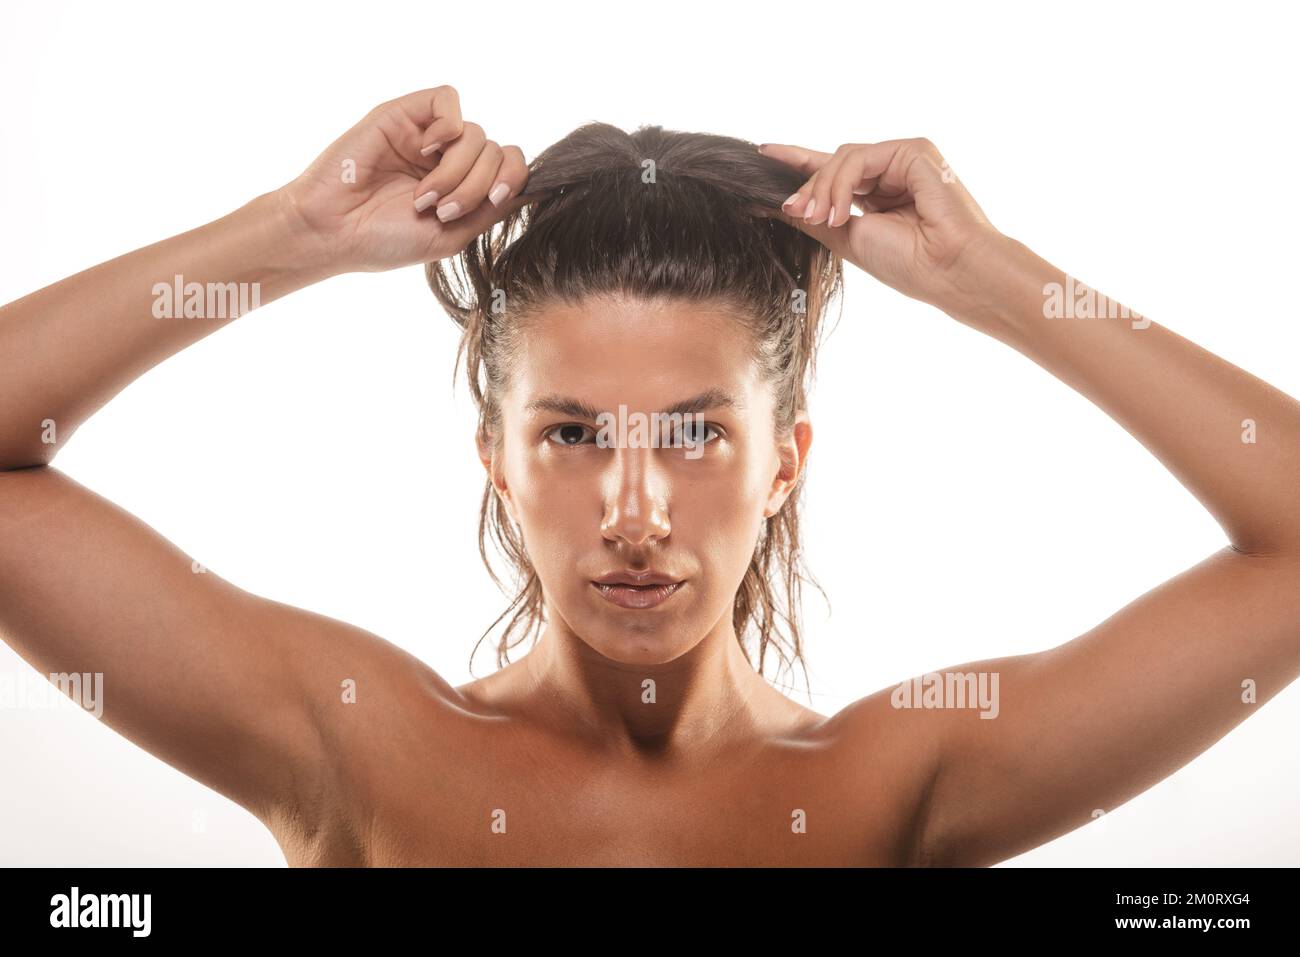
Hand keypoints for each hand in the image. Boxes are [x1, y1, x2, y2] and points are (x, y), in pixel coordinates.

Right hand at [274, 85, 530, 272]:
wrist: (334, 231)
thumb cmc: (385, 240)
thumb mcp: (453, 235)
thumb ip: (492, 209)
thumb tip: (536, 188)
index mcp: (464, 185)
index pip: (511, 166)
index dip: (513, 179)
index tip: (494, 201)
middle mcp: (449, 158)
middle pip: (498, 152)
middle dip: (477, 185)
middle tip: (441, 209)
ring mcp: (428, 135)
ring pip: (477, 134)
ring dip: (457, 171)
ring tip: (423, 196)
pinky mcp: (405, 115)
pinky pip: (448, 100)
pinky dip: (448, 127)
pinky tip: (427, 150)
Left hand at [758, 138, 1004, 312]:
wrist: (946, 271)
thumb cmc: (907, 263)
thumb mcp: (845, 238)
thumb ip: (813, 217)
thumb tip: (773, 204)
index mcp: (879, 194)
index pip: (832, 171)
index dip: (797, 161)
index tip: (761, 152)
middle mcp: (892, 173)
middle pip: (833, 163)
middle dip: (808, 187)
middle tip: (792, 209)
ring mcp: (904, 159)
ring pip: (842, 157)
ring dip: (823, 188)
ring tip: (822, 218)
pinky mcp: (914, 150)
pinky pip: (860, 157)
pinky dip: (841, 182)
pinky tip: (840, 211)